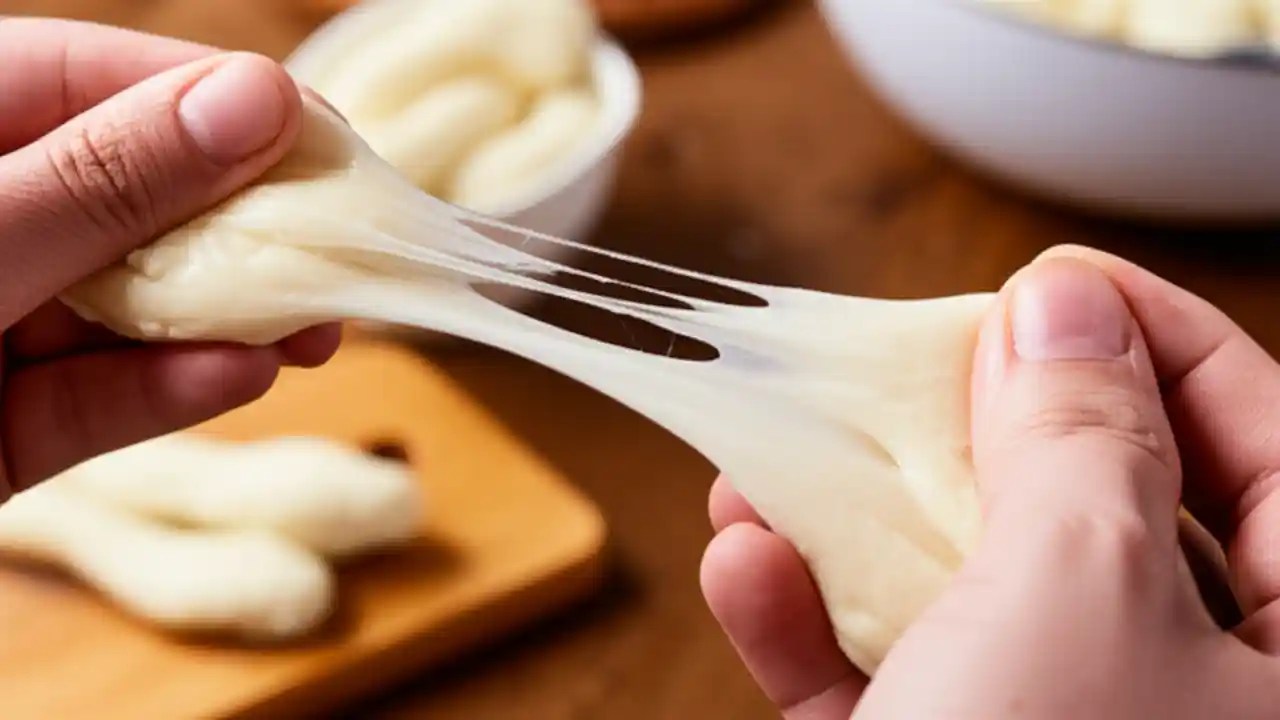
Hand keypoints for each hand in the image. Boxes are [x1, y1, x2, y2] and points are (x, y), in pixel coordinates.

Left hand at [0, 18, 339, 501]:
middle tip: (346, 262)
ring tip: (312, 331)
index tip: (340, 153)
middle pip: (144, 204)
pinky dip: (162, 393)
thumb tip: (257, 98)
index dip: (237, 112)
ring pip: (130, 308)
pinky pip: (92, 396)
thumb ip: (108, 177)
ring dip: (224, 322)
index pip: (119, 85)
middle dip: (249, 233)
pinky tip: (236, 379)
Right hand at [702, 247, 1279, 717]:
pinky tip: (745, 569)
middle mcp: (1201, 701)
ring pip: (975, 601)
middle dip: (968, 434)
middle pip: (1100, 515)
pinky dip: (814, 630)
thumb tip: (1064, 306)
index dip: (1160, 336)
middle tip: (910, 369)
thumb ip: (1078, 435)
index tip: (1049, 278)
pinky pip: (897, 683)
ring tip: (768, 459)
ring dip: (853, 527)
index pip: (1267, 442)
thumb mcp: (1074, 591)